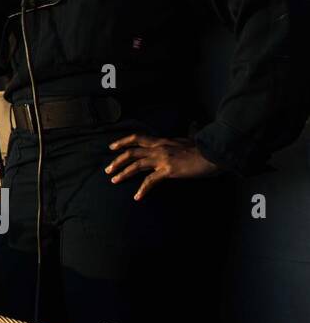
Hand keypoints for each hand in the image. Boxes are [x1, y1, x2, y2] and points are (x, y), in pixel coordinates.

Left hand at [105, 134, 219, 200]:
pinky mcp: (168, 171)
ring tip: (114, 181)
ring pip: (136, 165)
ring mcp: (162, 159)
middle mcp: (159, 148)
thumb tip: (193, 126)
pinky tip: (137, 197)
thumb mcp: (191, 138)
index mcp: (162, 141)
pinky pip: (150, 181)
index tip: (112, 147)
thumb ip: (186, 135)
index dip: (123, 141)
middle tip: (108, 170)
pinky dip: (142, 189)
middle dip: (117, 161)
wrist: (214, 154)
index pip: (137, 138)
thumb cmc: (204, 148)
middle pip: (131, 152)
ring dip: (123, 173)